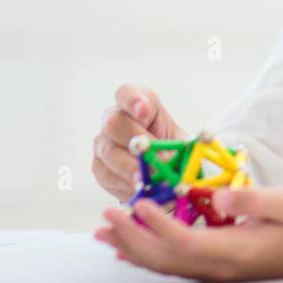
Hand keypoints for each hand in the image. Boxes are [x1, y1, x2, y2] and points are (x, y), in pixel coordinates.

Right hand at [91, 85, 187, 201]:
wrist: (163, 173)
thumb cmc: (172, 150)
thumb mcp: (182, 143)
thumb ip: (179, 147)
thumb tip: (175, 159)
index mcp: (140, 105)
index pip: (127, 94)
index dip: (133, 101)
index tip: (144, 110)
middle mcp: (116, 119)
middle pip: (114, 122)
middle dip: (135, 141)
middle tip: (151, 156)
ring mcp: (104, 143)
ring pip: (109, 151)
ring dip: (131, 167)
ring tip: (148, 179)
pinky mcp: (100, 167)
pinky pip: (107, 174)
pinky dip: (124, 183)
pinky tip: (139, 188)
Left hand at [93, 186, 282, 282]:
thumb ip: (250, 199)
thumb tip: (217, 198)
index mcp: (236, 251)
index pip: (185, 242)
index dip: (157, 225)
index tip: (137, 204)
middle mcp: (220, 267)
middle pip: (165, 259)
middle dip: (131, 238)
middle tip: (104, 217)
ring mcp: (217, 271)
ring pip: (165, 265)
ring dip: (131, 249)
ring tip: (102, 234)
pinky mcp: (216, 266)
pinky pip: (173, 265)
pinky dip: (147, 256)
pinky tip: (127, 251)